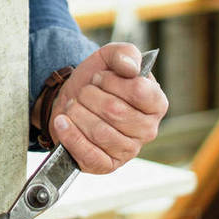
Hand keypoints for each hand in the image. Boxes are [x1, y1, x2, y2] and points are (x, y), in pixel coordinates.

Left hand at [47, 42, 168, 173]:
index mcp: (156, 103)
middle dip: (90, 96)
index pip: (139, 91)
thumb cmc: (96, 81)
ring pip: (100, 132)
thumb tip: (131, 68)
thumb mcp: (109, 57)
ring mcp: (129, 151)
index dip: (112, 81)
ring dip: (78, 112)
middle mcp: (147, 130)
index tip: (99, 77)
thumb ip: (125, 53)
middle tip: (84, 92)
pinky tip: (63, 121)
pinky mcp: (107, 165)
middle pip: (115, 111)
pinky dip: (70, 134)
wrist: (71, 99)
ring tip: (74, 105)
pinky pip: (89, 154)